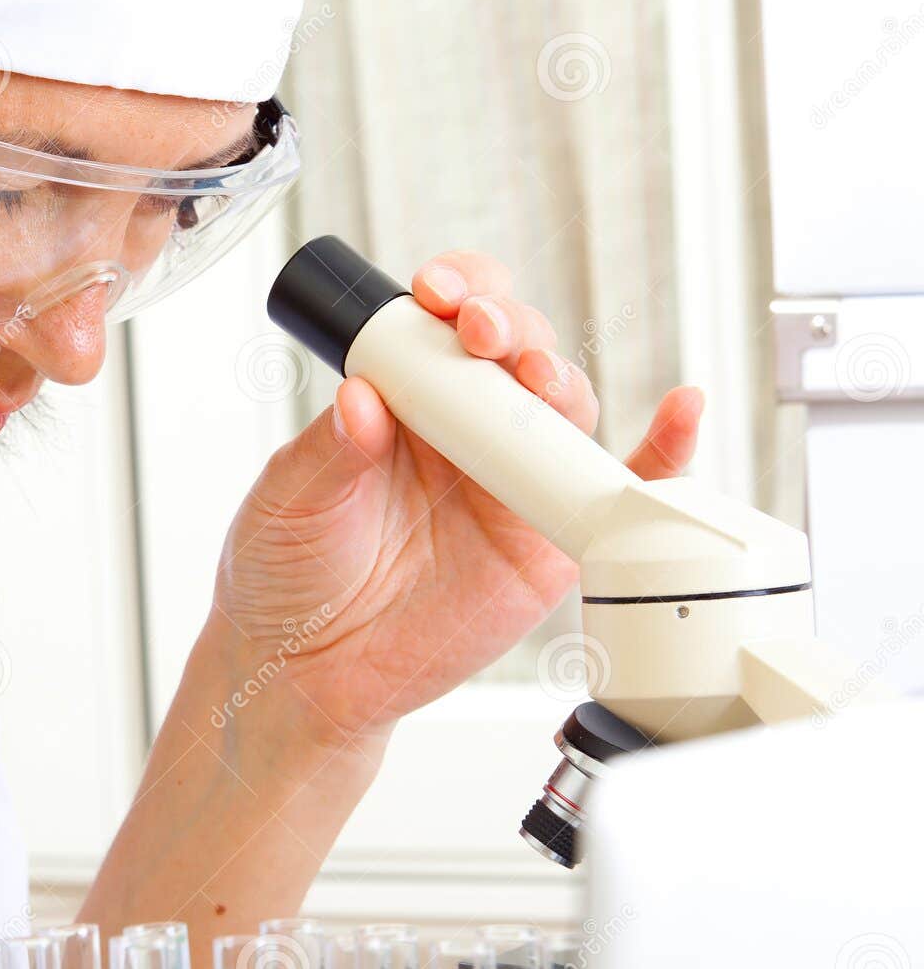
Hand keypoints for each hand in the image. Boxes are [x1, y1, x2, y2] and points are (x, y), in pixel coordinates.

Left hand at [210, 250, 703, 744]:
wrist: (308, 675)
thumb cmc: (287, 576)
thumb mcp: (287, 501)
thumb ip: (328, 451)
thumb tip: (362, 397)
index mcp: (402, 401)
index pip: (441, 323)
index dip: (452, 293)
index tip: (434, 293)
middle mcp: (465, 432)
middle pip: (514, 351)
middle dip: (509, 325)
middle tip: (480, 332)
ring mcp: (510, 483)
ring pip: (561, 409)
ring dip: (558, 380)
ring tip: (535, 377)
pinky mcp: (546, 543)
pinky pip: (616, 492)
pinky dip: (663, 454)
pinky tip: (681, 411)